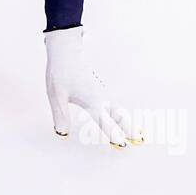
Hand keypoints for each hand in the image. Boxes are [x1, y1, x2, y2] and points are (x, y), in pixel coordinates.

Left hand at [44, 26, 140, 147]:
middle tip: (140, 140)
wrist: (66, 50)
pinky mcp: (100, 88)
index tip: (122, 144)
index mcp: (92, 100)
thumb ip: (60, 115)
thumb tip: (62, 133)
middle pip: (119, 115)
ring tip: (136, 133)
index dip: (113, 133)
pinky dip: (120, 113)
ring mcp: (102, 91)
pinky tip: (119, 118)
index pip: (105, 121)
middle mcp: (101, 97)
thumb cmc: (60, 71)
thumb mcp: (56, 95)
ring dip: (127, 121)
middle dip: (129, 127)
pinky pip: (114, 103)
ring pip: (119, 108)